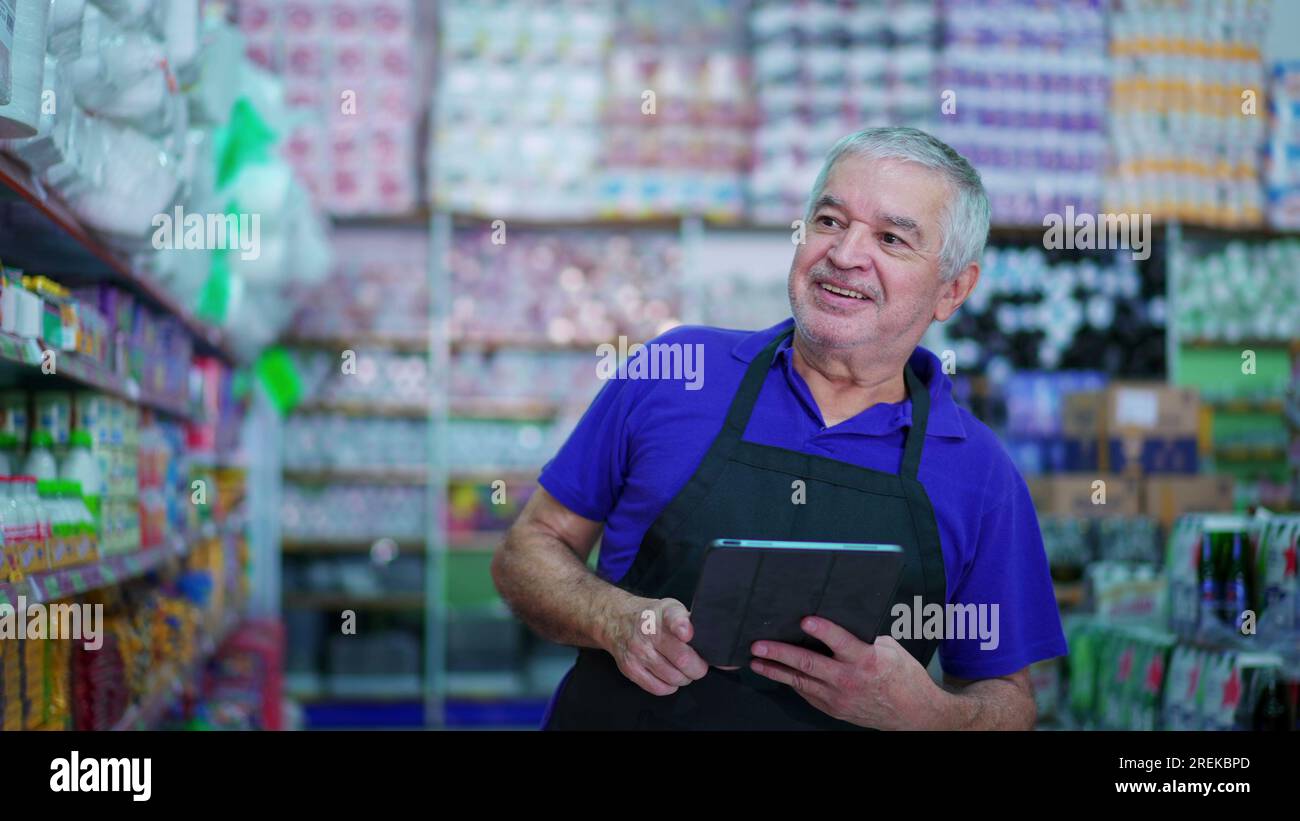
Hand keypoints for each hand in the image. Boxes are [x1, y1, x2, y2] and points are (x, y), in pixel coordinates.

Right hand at [601, 596, 708, 695]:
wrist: (617, 620)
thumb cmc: (652, 617)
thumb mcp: (672, 609)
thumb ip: (692, 623)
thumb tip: (718, 644)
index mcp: (663, 613)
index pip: (674, 618)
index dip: (682, 626)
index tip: (687, 634)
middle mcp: (648, 631)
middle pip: (682, 658)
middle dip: (698, 668)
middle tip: (698, 665)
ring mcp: (637, 651)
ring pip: (673, 677)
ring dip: (684, 678)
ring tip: (682, 669)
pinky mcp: (630, 668)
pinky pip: (658, 688)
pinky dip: (670, 686)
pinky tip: (668, 675)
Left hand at [749, 616, 942, 729]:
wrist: (914, 715)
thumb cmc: (904, 678)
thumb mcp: (890, 649)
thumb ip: (863, 637)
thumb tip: (841, 620)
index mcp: (867, 660)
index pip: (840, 642)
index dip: (822, 630)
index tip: (804, 620)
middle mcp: (849, 680)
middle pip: (809, 664)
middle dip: (780, 653)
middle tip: (759, 645)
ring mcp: (839, 698)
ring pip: (800, 682)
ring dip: (776, 670)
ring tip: (756, 660)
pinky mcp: (833, 709)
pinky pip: (807, 694)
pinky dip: (792, 682)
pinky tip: (779, 673)